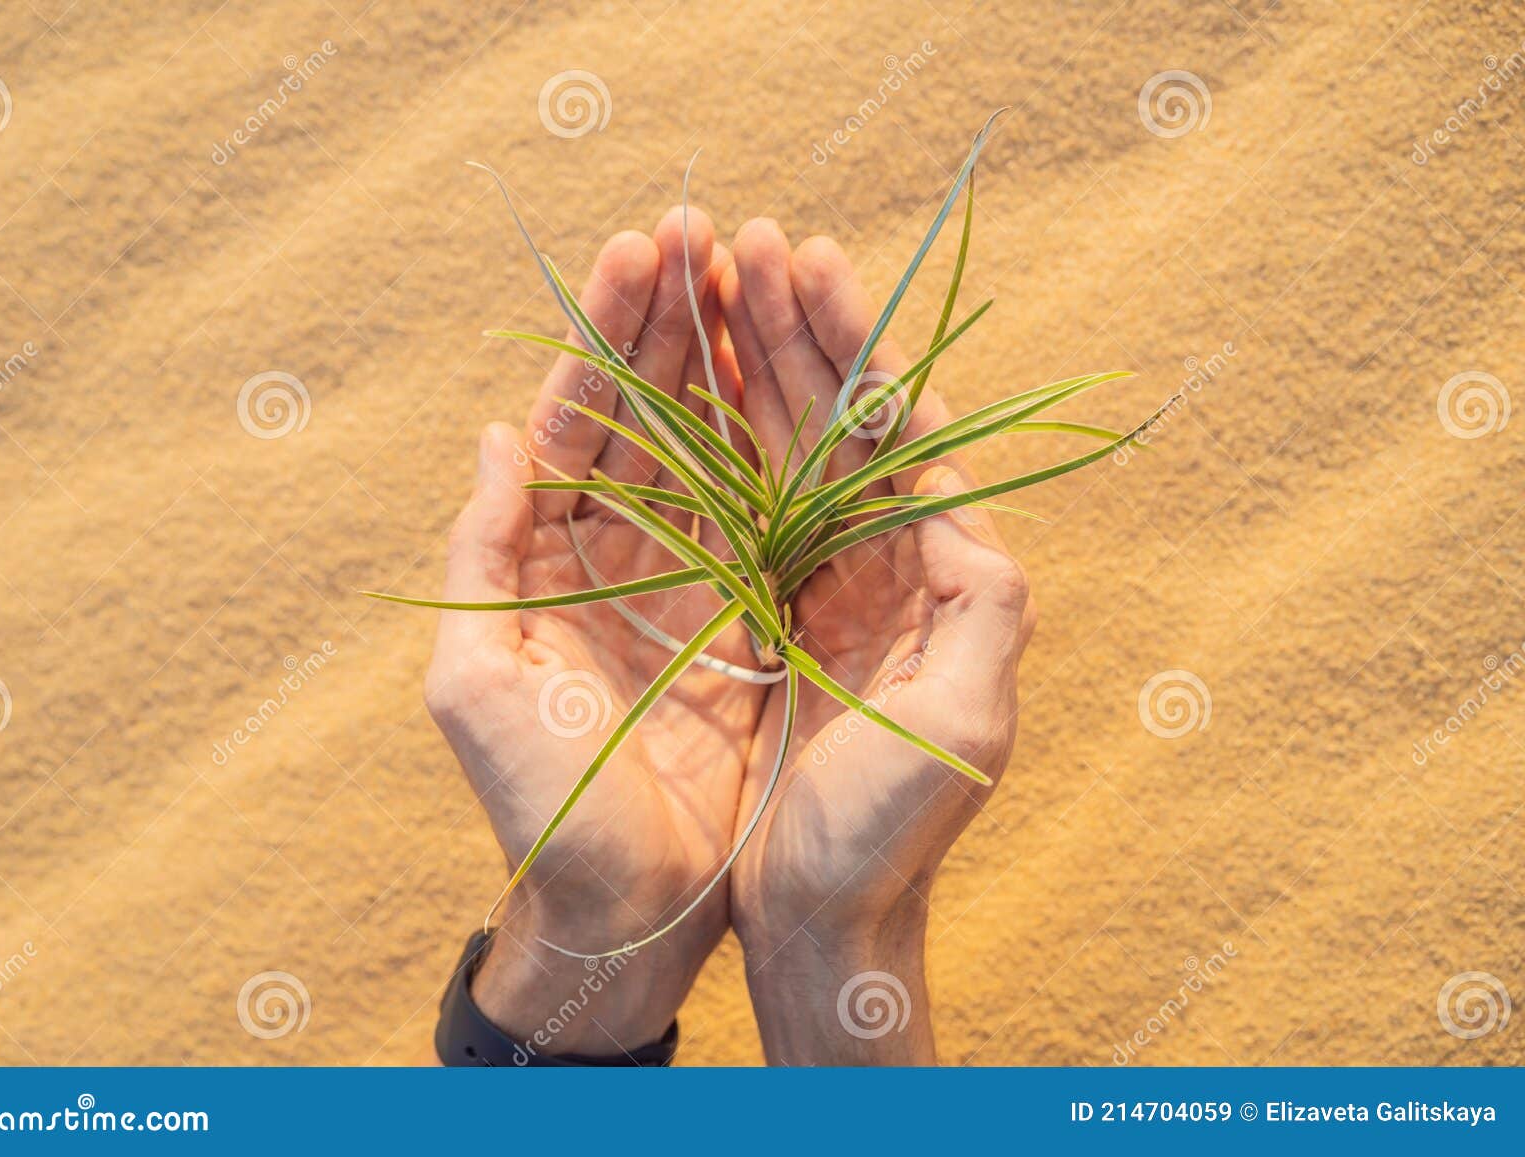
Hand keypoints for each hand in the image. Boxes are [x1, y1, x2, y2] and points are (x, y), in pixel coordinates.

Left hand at [423, 207, 766, 1056]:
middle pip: (645, 416)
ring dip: (723, 361)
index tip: (637, 252)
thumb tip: (498, 436)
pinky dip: (778, 446)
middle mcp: (618, 558)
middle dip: (666, 323)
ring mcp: (689, 582)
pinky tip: (794, 376)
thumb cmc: (539, 808)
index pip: (576, 422)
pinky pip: (767, 516)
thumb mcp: (477, 680)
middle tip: (697, 227)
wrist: (624, 912)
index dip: (603, 336)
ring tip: (744, 270)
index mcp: (544, 562)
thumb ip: (482, 554)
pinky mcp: (752, 620)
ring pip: (708, 448)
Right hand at [720, 221, 1036, 1063]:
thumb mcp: (963, 725)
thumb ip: (987, 605)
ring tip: (708, 279)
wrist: (821, 918)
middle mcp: (880, 565)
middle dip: (793, 326)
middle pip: (834, 419)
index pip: (895, 430)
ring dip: (748, 361)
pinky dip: (709, 439)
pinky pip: (732, 505)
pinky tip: (684, 382)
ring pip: (780, 447)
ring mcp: (815, 583)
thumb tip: (966, 497)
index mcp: (937, 575)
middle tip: (742, 238)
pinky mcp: (757, 614)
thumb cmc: (890, 834)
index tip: (808, 263)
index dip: (854, 342)